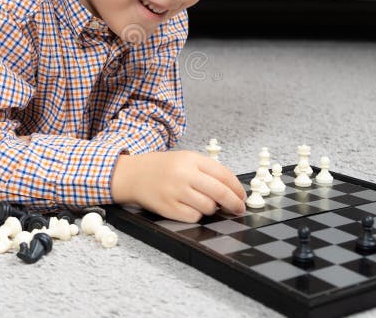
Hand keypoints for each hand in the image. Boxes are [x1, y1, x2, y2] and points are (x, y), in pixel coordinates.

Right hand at [111, 150, 246, 222]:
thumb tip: (232, 191)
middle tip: (238, 209)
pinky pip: (194, 217)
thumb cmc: (162, 168)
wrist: (132, 175)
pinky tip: (189, 208)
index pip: (223, 175)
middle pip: (220, 193)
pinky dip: (196, 215)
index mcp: (190, 159)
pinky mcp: (168, 208)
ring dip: (212, 209)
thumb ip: (207, 171)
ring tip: (203, 203)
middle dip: (234, 204)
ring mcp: (175, 192)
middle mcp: (183, 174)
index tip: (242, 197)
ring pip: (208, 207)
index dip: (237, 188)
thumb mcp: (185, 159)